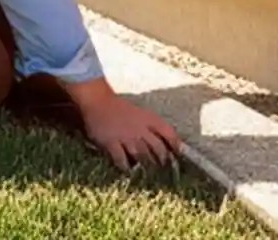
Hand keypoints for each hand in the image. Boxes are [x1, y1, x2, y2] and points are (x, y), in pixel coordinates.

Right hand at [64, 79, 180, 171]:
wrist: (98, 101)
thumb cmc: (121, 109)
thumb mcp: (142, 114)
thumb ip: (153, 127)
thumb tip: (166, 144)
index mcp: (150, 119)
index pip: (169, 134)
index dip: (176, 147)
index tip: (179, 156)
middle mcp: (141, 128)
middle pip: (158, 149)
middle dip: (162, 162)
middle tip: (163, 171)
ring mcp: (126, 137)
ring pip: (142, 157)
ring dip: (146, 167)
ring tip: (148, 175)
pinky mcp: (112, 143)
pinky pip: (122, 160)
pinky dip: (126, 168)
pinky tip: (127, 171)